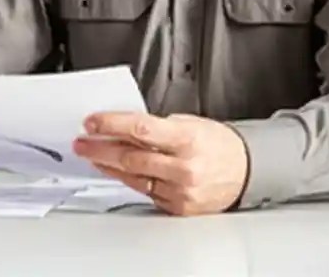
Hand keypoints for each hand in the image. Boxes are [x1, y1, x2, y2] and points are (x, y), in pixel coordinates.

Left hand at [72, 112, 248, 215]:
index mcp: (187, 138)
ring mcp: (181, 189)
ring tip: (91, 155)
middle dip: (100, 148)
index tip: (91, 122)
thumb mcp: (189, 124)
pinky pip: (145, 191)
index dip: (111, 125)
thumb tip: (120, 126)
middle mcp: (184, 166)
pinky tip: (115, 170)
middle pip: (131, 156)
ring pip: (133, 176)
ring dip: (107, 165)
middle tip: (81, 142)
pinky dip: (128, 179)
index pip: (140, 128)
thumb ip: (156, 126)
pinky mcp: (178, 206)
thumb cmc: (217, 144)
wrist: (247, 171)